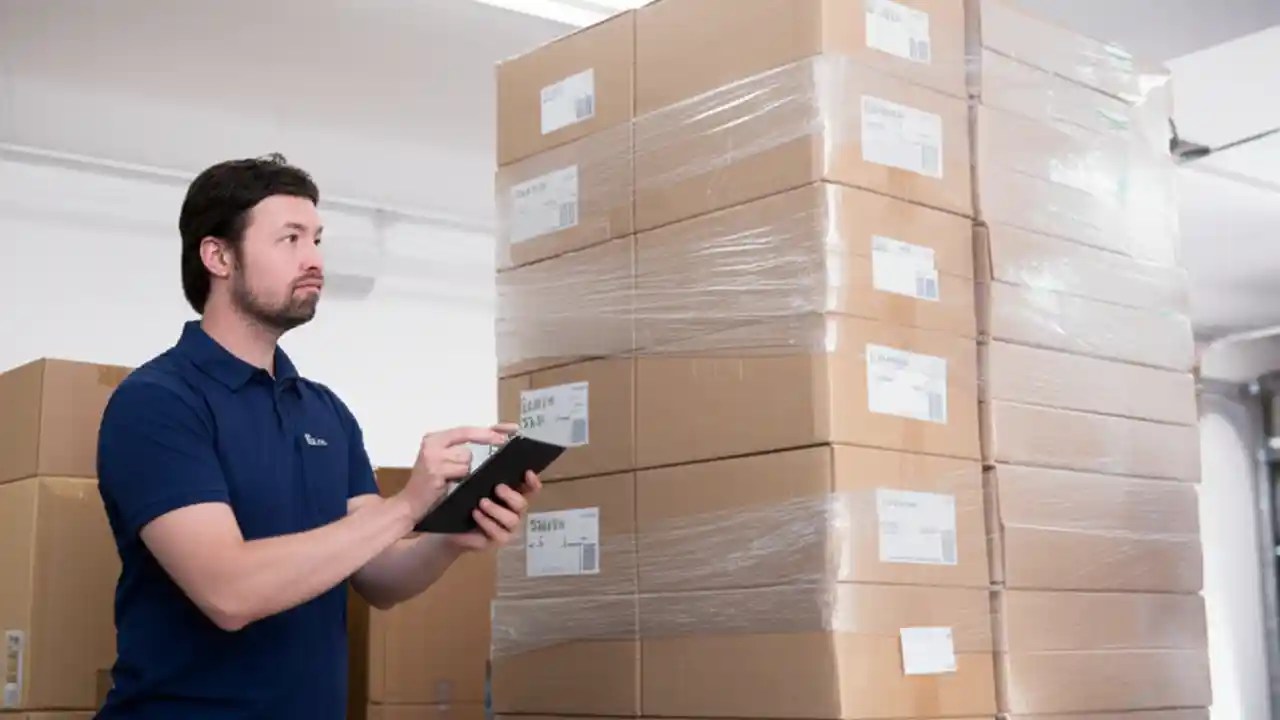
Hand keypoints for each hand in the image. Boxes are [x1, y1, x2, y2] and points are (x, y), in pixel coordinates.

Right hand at [398, 425, 512, 518]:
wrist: (409, 505)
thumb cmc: (430, 485)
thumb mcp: (444, 461)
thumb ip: (461, 450)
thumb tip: (493, 439)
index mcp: (434, 438)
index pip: (467, 429)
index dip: (489, 429)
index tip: (511, 429)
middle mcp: (432, 443)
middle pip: (468, 440)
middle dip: (485, 444)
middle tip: (502, 445)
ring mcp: (433, 456)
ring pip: (467, 458)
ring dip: (465, 471)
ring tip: (451, 479)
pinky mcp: (436, 471)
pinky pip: (461, 471)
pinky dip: (460, 479)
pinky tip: (448, 484)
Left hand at [445, 470, 543, 552]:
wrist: (453, 527)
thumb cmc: (468, 503)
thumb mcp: (475, 488)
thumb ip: (484, 479)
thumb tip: (483, 466)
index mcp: (513, 496)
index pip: (531, 489)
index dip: (532, 482)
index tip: (527, 473)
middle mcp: (514, 512)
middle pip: (522, 504)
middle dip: (511, 496)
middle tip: (498, 488)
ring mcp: (508, 528)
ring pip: (512, 520)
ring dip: (497, 509)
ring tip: (482, 502)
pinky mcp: (499, 540)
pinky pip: (499, 533)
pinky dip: (487, 522)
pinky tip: (476, 514)